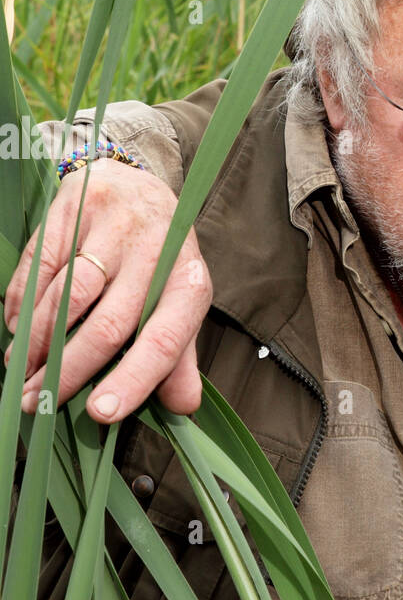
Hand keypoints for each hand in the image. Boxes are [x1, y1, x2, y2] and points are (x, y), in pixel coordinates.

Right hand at [2, 159, 212, 424]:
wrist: (141, 185)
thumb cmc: (160, 261)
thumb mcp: (179, 303)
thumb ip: (180, 357)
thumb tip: (183, 408)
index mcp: (189, 282)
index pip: (164, 341)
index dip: (133, 379)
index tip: (100, 413)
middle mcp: (156, 251)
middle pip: (108, 324)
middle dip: (69, 371)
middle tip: (39, 403)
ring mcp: (114, 225)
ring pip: (68, 296)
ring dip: (38, 342)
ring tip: (22, 373)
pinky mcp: (74, 206)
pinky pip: (40, 265)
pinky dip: (22, 302)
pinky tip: (15, 330)